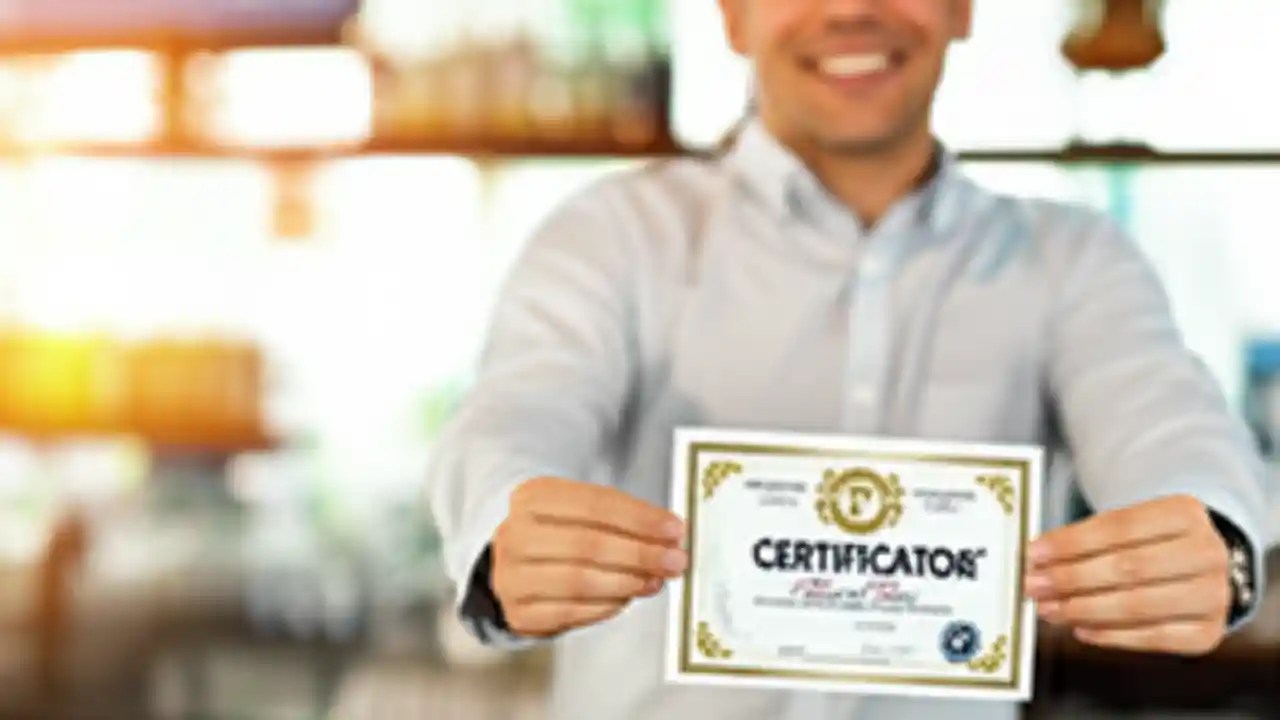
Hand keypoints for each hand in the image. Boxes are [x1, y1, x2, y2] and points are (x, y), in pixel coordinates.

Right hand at [492, 477, 687, 637]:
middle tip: (675, 560)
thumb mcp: (580, 512)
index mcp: (534, 497)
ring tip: (656, 580)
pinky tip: (627, 597)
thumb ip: (621, 520)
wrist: (514, 568)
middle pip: (588, 544)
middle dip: (640, 553)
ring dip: (628, 582)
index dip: (639, 517)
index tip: (674, 529)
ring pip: (580, 581)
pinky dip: (606, 606)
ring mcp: (512, 576)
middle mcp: (515, 534)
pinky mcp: (519, 614)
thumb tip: (668, 537)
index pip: (594, 503)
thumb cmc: (558, 535)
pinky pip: (571, 613)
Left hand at [1024, 495, 1230, 655]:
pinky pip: (1153, 639)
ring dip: (1083, 609)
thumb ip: (1087, 540)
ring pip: (1139, 605)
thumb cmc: (1150, 543)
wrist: (1199, 568)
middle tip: (1032, 585)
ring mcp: (1214, 596)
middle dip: (1071, 579)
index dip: (1071, 542)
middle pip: (1129, 568)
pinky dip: (1111, 635)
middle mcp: (1208, 553)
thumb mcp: (1127, 526)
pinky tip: (1080, 629)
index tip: (1032, 554)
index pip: (1119, 527)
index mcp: (1185, 513)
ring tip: (1048, 609)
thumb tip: (1036, 560)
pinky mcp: (1208, 634)